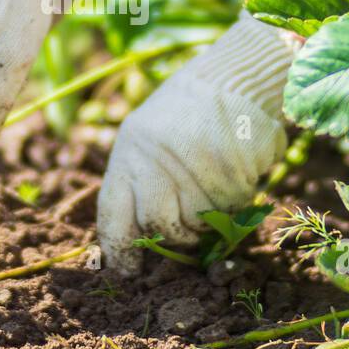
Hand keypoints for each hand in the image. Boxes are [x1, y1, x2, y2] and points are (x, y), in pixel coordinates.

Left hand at [97, 12, 300, 272]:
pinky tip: (234, 175)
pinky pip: (230, 209)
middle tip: (188, 231)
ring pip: (196, 224)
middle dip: (173, 237)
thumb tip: (139, 238)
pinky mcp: (229, 172)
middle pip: (157, 226)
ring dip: (207, 219)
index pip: (113, 214)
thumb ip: (140, 180)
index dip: (119, 249)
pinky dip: (234, 202)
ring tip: (214, 191)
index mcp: (130, 152)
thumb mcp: (149, 136)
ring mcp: (193, 167)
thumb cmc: (188, 112)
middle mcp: (156, 160)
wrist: (234, 78)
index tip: (129, 270)